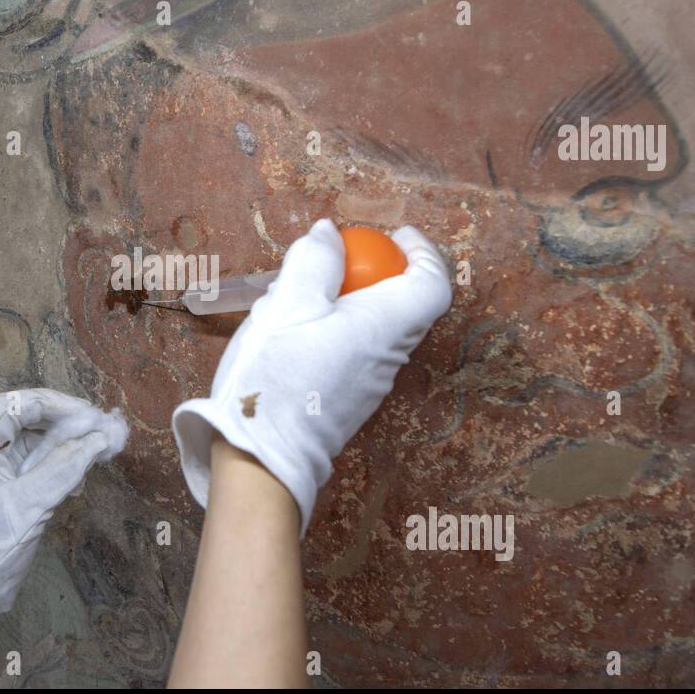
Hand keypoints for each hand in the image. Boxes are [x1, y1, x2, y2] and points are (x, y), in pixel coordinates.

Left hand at [0, 388, 127, 620]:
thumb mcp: (30, 508)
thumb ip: (63, 468)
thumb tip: (98, 438)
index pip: (13, 405)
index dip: (54, 404)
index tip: (89, 416)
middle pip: (19, 416)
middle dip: (60, 419)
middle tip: (97, 428)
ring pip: (24, 437)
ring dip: (59, 438)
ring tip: (95, 444)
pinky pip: (24, 459)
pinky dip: (51, 458)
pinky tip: (77, 464)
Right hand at [172, 219, 451, 537]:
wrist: (262, 458)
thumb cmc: (277, 378)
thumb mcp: (287, 303)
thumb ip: (314, 261)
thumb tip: (329, 234)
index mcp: (385, 327)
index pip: (432, 285)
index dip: (423, 254)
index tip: (396, 236)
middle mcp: (389, 357)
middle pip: (404, 304)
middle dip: (377, 273)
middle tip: (335, 258)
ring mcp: (370, 384)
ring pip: (375, 327)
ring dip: (347, 302)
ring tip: (295, 297)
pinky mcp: (348, 400)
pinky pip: (355, 350)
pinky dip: (333, 328)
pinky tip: (289, 333)